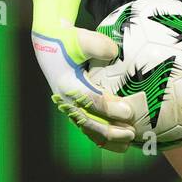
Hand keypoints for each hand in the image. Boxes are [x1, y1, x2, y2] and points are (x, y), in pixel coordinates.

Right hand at [29, 0, 135, 152]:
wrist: (49, 44)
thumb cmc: (69, 40)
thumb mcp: (80, 38)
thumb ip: (97, 45)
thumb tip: (113, 52)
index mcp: (66, 83)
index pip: (89, 99)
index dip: (109, 107)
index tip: (129, 111)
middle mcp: (65, 98)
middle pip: (88, 120)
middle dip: (110, 129)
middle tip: (131, 132)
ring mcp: (68, 105)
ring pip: (88, 127)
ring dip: (108, 138)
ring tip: (128, 142)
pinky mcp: (73, 108)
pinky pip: (87, 126)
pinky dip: (102, 137)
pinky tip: (119, 143)